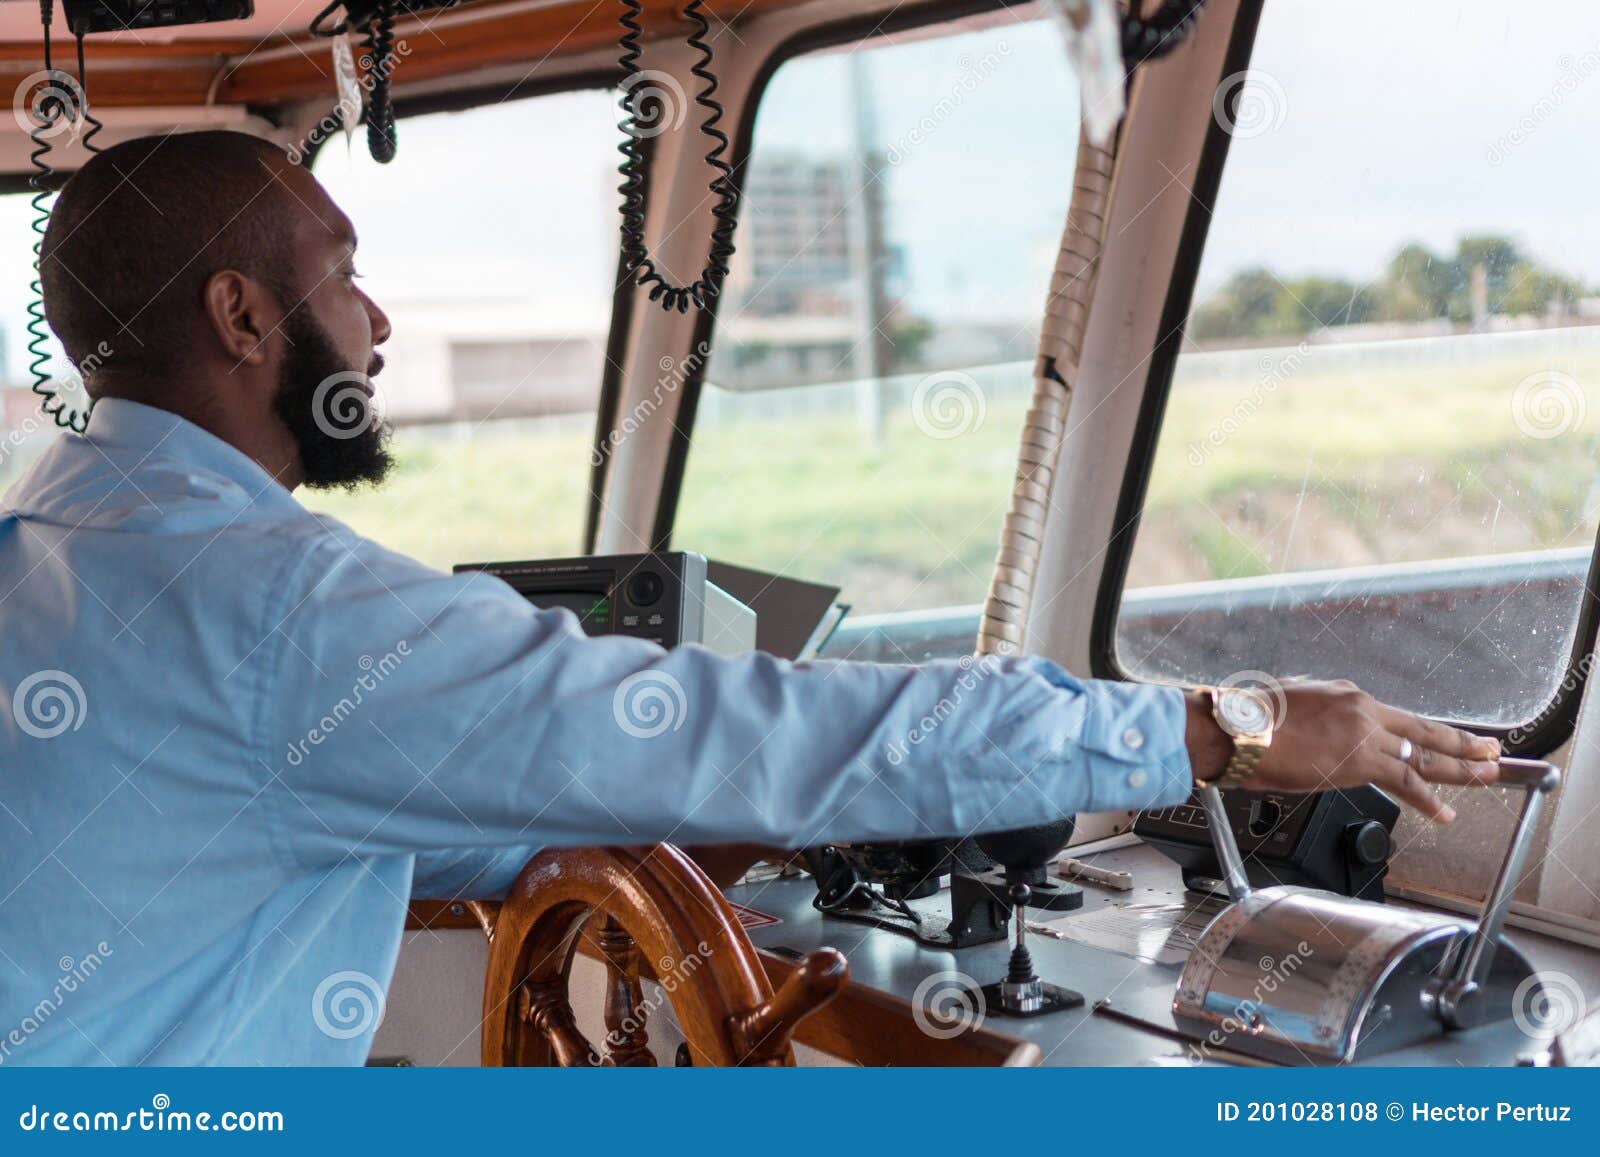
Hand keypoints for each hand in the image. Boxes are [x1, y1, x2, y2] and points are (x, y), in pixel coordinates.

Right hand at [1186, 680, 1499, 822]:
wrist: (1238, 729)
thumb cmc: (1252, 718)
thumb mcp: (1294, 703)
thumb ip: (1322, 716)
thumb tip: (1327, 732)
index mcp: (1347, 695)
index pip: (1397, 718)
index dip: (1426, 732)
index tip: (1446, 738)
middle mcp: (1363, 711)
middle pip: (1424, 732)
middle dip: (1462, 745)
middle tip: (1491, 753)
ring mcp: (1365, 737)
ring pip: (1423, 757)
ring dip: (1459, 770)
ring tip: (1486, 778)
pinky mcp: (1359, 764)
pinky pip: (1405, 783)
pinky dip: (1428, 799)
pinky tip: (1443, 812)